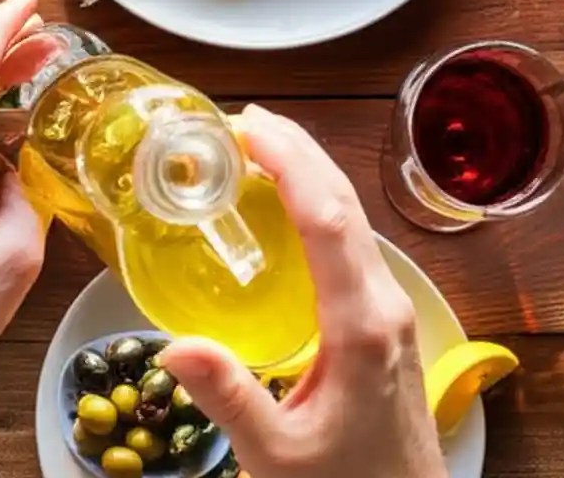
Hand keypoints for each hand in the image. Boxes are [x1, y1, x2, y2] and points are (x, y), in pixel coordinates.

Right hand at [160, 105, 445, 477]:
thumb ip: (229, 398)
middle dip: (300, 152)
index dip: (292, 164)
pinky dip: (318, 208)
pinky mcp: (384, 324)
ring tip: (260, 147)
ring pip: (354, 221)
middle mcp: (385, 307)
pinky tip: (287, 209)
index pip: (330, 221)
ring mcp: (391, 313)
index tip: (249, 126)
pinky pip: (351, 246)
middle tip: (244, 120)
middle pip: (346, 205)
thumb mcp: (277, 454)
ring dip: (311, 174)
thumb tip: (171, 345)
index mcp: (362, 327)